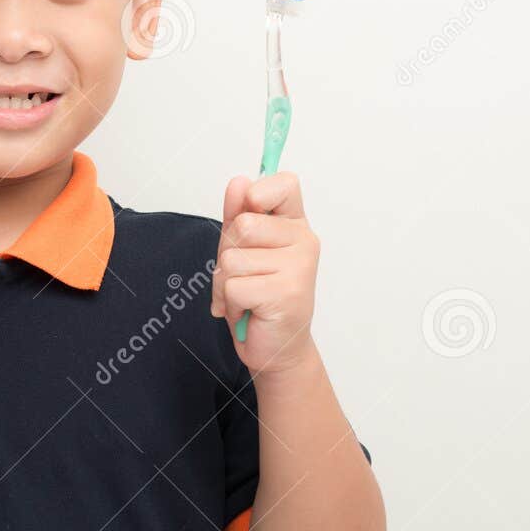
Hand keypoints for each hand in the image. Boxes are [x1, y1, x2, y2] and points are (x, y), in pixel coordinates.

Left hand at [209, 172, 319, 375]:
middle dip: (228, 253)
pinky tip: (249, 311)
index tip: (252, 206)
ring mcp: (298, 267)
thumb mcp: (242, 248)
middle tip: (243, 274)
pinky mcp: (286, 293)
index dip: (259, 192)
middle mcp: (303, 242)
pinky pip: (233, 286)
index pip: (285, 184)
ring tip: (246, 296)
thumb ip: (238, 214)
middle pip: (243, 225)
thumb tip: (238, 182)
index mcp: (295, 225)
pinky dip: (230, 303)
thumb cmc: (258, 296)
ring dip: (226, 283)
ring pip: (232, 258)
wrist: (275, 348)